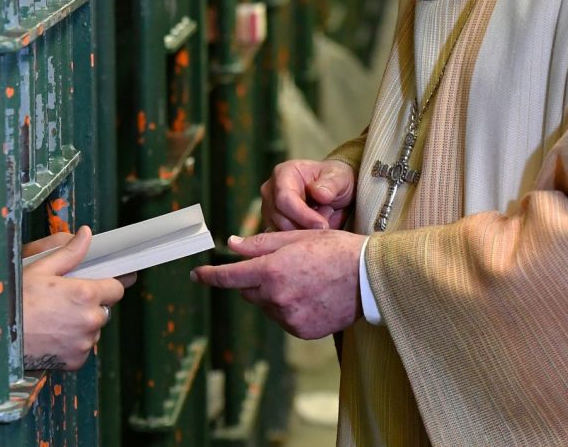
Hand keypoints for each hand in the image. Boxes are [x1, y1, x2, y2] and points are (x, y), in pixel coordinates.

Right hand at [21, 227, 127, 370]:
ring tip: (54, 319)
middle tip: (65, 302)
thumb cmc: (14, 300)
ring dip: (81, 325)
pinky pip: (82, 348)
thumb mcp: (40, 268)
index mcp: (85, 295)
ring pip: (93, 330)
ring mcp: (83, 344)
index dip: (106, 285)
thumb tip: (86, 235)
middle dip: (90, 305)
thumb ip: (69, 253)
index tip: (94, 285)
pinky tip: (52, 335)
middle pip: (104, 310)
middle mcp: (90, 321)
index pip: (116, 288)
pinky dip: (72, 343)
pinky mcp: (75, 362)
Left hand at [191, 230, 364, 339]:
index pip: (230, 277)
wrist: (370, 278)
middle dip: (256, 280)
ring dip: (274, 294)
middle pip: (248, 291)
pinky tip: (311, 296)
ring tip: (304, 280)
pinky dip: (289, 308)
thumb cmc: (335, 250)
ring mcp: (289, 317)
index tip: (197, 275)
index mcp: (272, 271)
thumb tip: (232, 246)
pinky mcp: (301, 331)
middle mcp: (277, 297)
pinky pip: (284, 319)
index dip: (210, 276)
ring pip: (266, 306)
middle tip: (281, 267)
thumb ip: (261, 243)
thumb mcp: (298, 237)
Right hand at [261, 159, 355, 230]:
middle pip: (281, 219)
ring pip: (281, 232)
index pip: (285, 198)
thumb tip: (319, 194)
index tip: (323, 225)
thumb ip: (331, 184)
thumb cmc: (335, 180)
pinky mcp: (272, 224)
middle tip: (328, 222)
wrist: (334, 190)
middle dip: (306, 226)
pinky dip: (300, 239)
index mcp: (283, 173)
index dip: (303, 215)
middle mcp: (270, 191)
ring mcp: (269, 209)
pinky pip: (283, 240)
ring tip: (323, 220)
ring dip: (305, 232)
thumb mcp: (340, 177)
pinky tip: (314, 228)